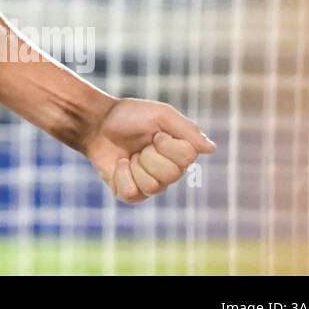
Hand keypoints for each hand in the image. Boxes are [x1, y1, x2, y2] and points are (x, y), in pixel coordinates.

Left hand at [82, 98, 215, 202]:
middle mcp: (169, 173)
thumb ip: (187, 130)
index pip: (187, 158)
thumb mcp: (160, 114)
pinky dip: (121, 175)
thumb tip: (212, 149)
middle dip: (150, 155)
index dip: (167, 144)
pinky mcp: (129, 193)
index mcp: (180, 154)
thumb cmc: (129, 116)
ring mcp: (150, 185)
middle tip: (140, 146)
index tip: (155, 133)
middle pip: (170, 175)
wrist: (96, 122)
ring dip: (136, 166)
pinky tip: (119, 165)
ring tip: (129, 155)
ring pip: (152, 187)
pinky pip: (132, 194)